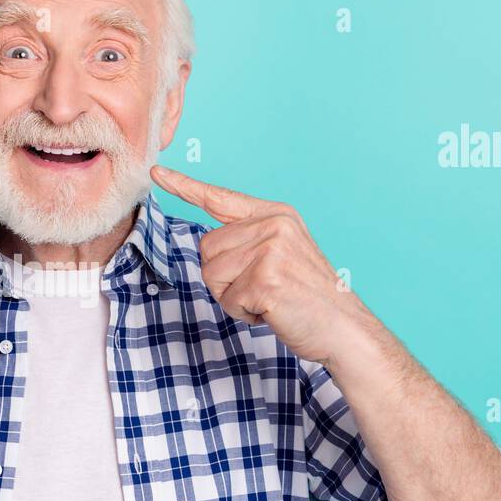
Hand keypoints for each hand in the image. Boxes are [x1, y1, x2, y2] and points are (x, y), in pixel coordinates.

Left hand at [150, 164, 376, 365]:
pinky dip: (244, 314)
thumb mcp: (281, 254)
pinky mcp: (266, 278)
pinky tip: (272, 311)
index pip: (220, 197)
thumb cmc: (308, 297)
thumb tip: (208, 245)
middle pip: (206, 249)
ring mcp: (270, 250)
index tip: (156, 172)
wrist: (344, 328)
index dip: (185, 186)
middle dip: (224, 278)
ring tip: (269, 299)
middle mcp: (272, 225)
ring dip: (234, 298)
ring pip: (212, 275)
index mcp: (275, 215)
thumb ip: (248, 240)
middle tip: (261, 288)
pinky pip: (228, 300)